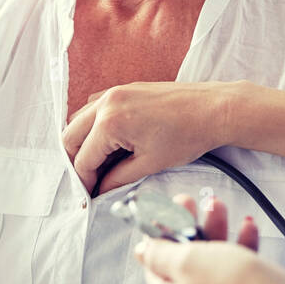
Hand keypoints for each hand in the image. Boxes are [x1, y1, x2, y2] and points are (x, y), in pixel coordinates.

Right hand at [62, 81, 241, 194]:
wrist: (213, 110)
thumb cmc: (187, 135)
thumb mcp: (149, 164)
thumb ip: (118, 179)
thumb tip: (100, 189)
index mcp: (110, 122)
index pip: (83, 159)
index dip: (85, 182)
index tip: (90, 195)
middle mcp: (107, 102)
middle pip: (70, 137)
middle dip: (77, 161)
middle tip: (90, 181)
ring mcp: (115, 91)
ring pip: (79, 119)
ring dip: (83, 142)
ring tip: (100, 163)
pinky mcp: (125, 88)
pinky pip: (95, 107)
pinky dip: (94, 125)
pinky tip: (111, 141)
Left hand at [133, 193, 276, 283]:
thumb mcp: (186, 262)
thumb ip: (161, 253)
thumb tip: (142, 251)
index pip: (154, 265)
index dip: (159, 233)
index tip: (167, 207)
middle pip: (184, 260)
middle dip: (189, 225)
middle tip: (191, 201)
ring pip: (213, 260)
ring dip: (215, 228)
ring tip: (219, 205)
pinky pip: (240, 267)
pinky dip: (241, 243)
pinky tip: (248, 226)